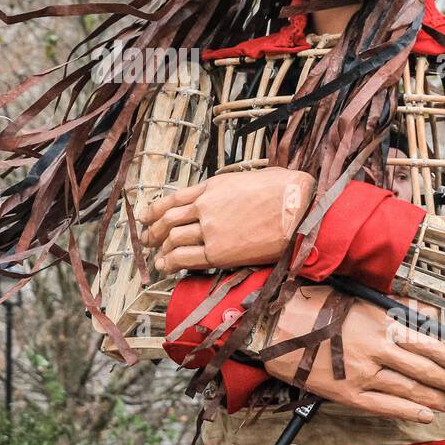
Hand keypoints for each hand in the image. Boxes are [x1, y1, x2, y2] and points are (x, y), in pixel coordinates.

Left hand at [138, 167, 314, 273]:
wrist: (299, 208)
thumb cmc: (285, 190)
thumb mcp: (252, 177)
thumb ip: (232, 188)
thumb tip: (231, 193)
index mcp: (213, 187)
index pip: (174, 199)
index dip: (156, 210)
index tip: (146, 217)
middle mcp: (206, 206)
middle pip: (169, 220)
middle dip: (153, 231)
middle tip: (147, 239)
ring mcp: (210, 229)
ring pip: (173, 239)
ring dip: (161, 249)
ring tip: (156, 257)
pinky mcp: (219, 252)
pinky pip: (187, 258)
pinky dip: (172, 262)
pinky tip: (166, 267)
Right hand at [263, 285, 444, 422]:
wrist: (276, 326)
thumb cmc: (319, 306)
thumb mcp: (363, 298)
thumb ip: (401, 307)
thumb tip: (437, 318)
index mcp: (381, 319)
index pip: (434, 341)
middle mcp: (376, 346)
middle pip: (429, 367)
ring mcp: (362, 372)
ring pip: (412, 388)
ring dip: (441, 396)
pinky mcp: (347, 392)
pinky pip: (385, 405)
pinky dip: (410, 410)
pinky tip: (427, 413)